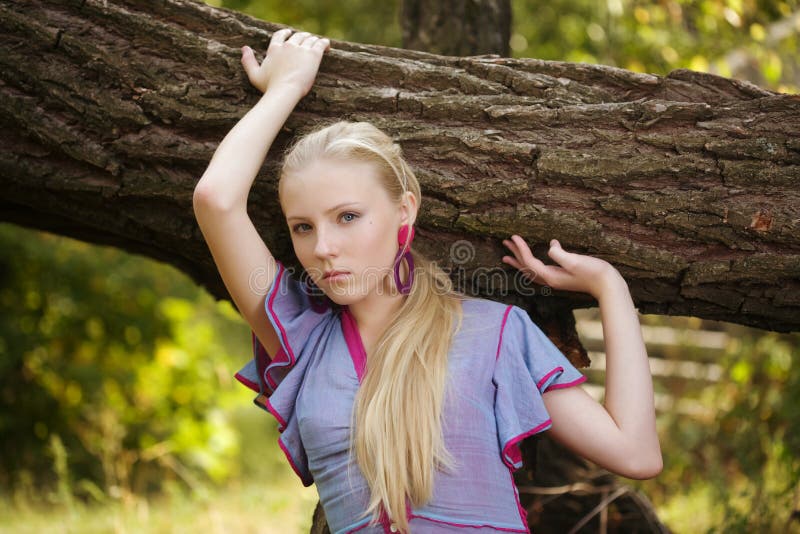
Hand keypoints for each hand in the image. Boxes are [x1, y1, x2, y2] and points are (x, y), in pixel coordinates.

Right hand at [241, 28, 330, 95]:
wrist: (284, 91)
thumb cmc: (269, 87)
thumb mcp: (254, 75)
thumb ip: (248, 61)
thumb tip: (244, 48)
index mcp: (275, 49)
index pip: (280, 35)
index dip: (285, 33)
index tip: (289, 33)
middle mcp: (288, 46)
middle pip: (297, 36)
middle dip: (302, 36)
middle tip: (306, 40)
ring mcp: (301, 49)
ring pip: (309, 38)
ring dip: (313, 39)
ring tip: (317, 43)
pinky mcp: (313, 55)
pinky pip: (321, 43)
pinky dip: (325, 43)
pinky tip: (327, 46)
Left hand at [501, 235, 620, 297]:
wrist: (608, 285)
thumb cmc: (594, 273)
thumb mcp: (576, 261)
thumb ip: (560, 254)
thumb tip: (551, 245)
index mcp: (550, 276)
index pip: (530, 261)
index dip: (520, 248)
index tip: (513, 236)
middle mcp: (550, 280)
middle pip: (526, 267)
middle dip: (514, 255)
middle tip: (504, 243)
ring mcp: (555, 280)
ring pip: (531, 271)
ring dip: (519, 262)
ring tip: (508, 256)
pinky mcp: (561, 278)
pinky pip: (540, 271)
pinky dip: (531, 265)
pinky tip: (536, 257)